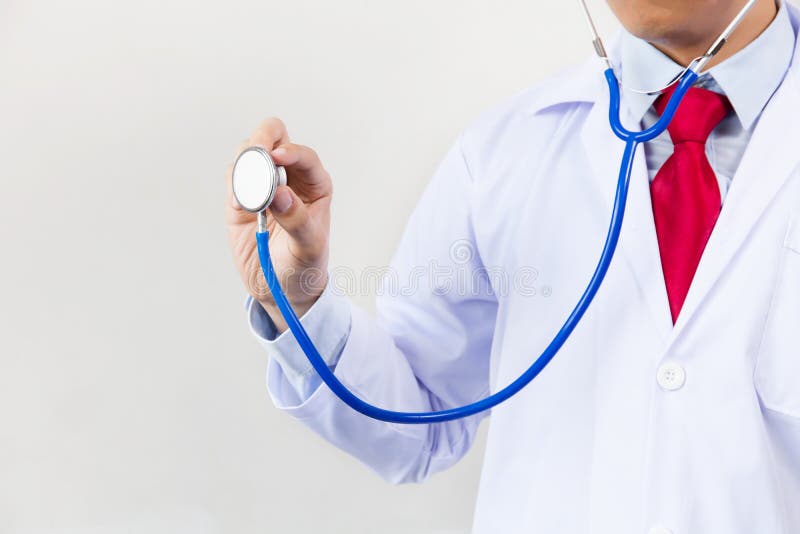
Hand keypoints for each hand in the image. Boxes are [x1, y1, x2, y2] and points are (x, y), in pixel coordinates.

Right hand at [226, 118, 331, 331]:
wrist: (279, 286)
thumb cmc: (303, 265)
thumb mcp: (308, 248)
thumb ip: (297, 220)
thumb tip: (280, 194)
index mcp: (314, 184)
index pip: (303, 155)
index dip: (291, 152)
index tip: (277, 159)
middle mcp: (289, 176)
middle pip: (274, 135)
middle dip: (263, 141)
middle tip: (256, 158)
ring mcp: (263, 183)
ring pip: (249, 151)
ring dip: (245, 166)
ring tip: (248, 197)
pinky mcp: (241, 194)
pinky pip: (234, 174)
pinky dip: (233, 183)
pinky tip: (240, 205)